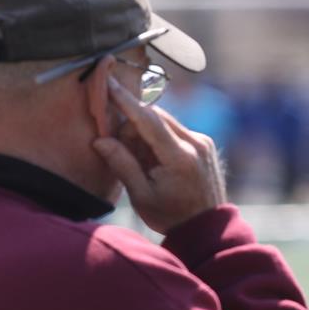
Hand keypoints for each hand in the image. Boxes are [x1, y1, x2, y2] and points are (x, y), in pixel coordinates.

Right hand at [93, 76, 225, 232]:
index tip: (108, 81)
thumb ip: (122, 165)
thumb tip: (100, 140)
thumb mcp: (141, 196)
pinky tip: (155, 162)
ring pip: (164, 122)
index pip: (148, 119)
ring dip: (144, 133)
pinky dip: (158, 138)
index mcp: (180, 157)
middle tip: (122, 150)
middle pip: (154, 117)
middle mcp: (196, 144)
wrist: (208, 228)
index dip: (125, 100)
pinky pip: (174, 130)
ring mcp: (204, 142)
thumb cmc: (171, 216)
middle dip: (131, 127)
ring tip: (143, 163)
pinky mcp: (205, 144)